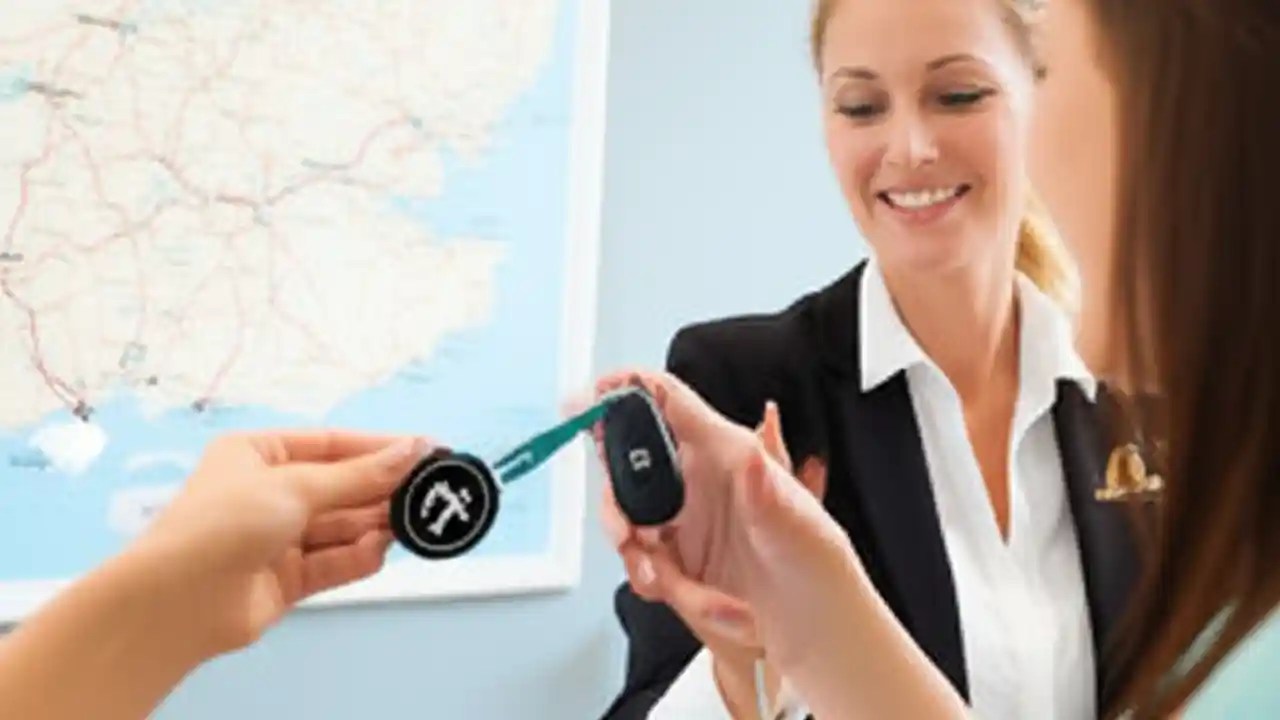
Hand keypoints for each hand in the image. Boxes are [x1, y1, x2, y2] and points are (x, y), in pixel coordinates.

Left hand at [134, 430, 427, 657]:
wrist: (176, 603)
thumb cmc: (224, 523)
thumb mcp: (296, 486)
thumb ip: (360, 475)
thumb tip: (414, 450)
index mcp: (258, 454)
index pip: (332, 444)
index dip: (380, 448)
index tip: (426, 451)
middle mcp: (268, 493)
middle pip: (340, 487)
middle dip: (380, 490)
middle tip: (429, 491)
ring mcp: (276, 538)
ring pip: (339, 526)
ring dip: (372, 525)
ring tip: (410, 523)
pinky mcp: (284, 580)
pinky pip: (330, 562)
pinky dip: (356, 557)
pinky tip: (379, 551)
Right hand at [590, 373, 841, 689]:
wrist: (815, 636)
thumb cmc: (820, 572)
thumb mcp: (803, 530)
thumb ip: (770, 494)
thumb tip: (751, 456)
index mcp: (729, 454)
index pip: (670, 402)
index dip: (625, 388)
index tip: (590, 395)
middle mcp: (702, 481)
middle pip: (631, 465)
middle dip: (616, 500)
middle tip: (625, 531)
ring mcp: (686, 521)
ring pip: (628, 520)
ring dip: (638, 555)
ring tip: (664, 579)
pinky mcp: (678, 559)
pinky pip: (641, 563)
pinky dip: (656, 583)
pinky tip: (688, 593)